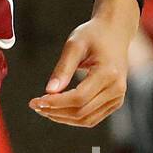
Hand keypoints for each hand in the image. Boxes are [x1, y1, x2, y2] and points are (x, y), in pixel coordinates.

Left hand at [29, 0, 138, 127]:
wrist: (114, 32)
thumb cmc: (93, 35)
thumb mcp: (74, 45)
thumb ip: (63, 68)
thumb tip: (49, 91)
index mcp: (108, 73)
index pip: (78, 98)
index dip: (55, 103)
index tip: (36, 101)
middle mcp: (116, 89)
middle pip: (82, 112)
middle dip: (55, 112)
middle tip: (35, 105)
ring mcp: (117, 97)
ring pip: (87, 120)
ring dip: (63, 118)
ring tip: (43, 109)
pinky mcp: (115, 102)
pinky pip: (92, 118)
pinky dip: (73, 117)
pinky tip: (57, 109)